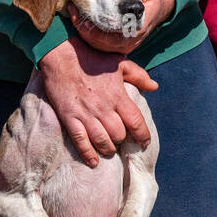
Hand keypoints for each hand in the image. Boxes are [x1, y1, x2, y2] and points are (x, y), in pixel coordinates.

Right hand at [38, 35, 157, 166]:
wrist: (62, 54)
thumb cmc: (92, 57)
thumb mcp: (119, 63)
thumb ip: (139, 76)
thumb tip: (154, 86)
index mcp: (118, 95)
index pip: (136, 122)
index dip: (142, 135)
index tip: (144, 141)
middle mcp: (104, 108)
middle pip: (119, 135)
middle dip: (122, 140)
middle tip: (120, 140)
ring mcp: (86, 114)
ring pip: (102, 141)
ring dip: (108, 148)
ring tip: (109, 148)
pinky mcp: (70, 118)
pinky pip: (81, 141)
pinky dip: (88, 154)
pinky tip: (93, 162)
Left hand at [68, 0, 174, 54]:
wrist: (158, 9)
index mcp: (135, 29)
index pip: (107, 35)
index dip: (89, 26)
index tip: (76, 9)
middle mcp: (128, 42)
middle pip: (98, 42)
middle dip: (82, 28)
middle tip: (71, 10)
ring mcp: (122, 47)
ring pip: (96, 45)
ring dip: (83, 31)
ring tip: (73, 14)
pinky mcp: (117, 47)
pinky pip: (98, 44)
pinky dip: (88, 34)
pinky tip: (80, 21)